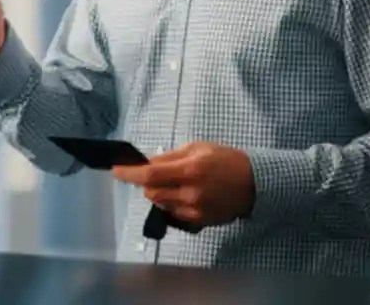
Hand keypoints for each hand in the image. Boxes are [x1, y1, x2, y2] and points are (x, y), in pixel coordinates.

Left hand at [112, 141, 255, 229]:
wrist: (254, 183)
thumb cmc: (225, 160)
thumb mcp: (198, 148)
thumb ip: (170, 157)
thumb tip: (147, 163)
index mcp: (190, 170)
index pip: (150, 175)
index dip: (129, 174)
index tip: (116, 171)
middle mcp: (190, 193)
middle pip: (151, 193)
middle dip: (148, 183)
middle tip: (159, 174)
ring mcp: (194, 211)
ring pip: (161, 204)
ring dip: (160, 193)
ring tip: (176, 183)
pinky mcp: (199, 222)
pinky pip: (173, 214)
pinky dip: (172, 203)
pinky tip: (186, 194)